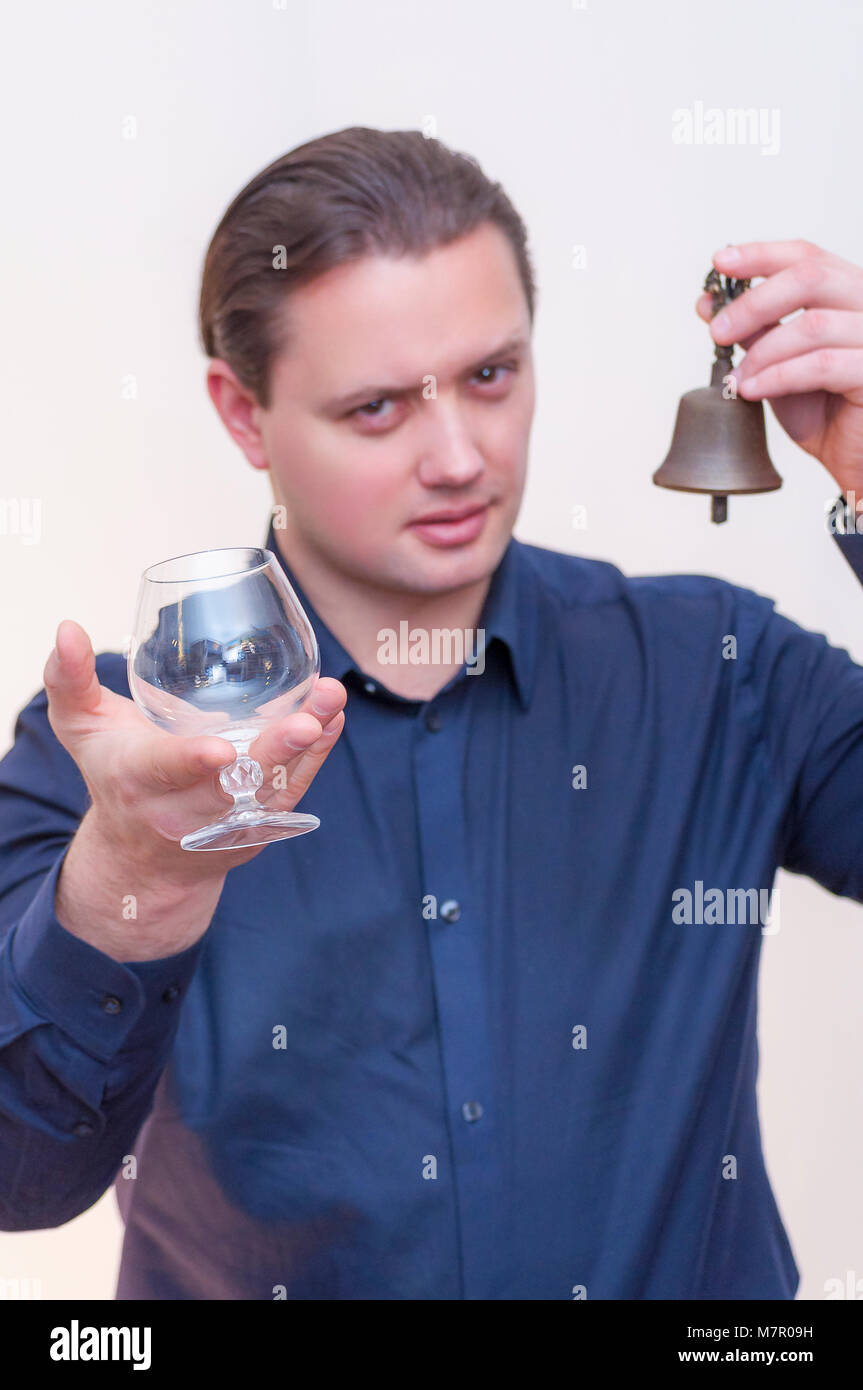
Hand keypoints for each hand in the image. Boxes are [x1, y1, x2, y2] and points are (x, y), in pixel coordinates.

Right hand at [44, 619, 346, 958]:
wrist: (142, 859)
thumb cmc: (112, 774)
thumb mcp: (81, 729)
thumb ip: (68, 679)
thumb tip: (66, 628)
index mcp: (139, 780)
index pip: (165, 771)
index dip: (191, 762)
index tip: (219, 750)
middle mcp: (184, 810)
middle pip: (234, 787)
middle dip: (272, 755)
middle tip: (304, 722)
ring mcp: (227, 824)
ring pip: (273, 789)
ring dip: (308, 749)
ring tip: (332, 701)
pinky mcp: (258, 828)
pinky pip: (293, 793)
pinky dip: (317, 757)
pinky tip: (333, 718)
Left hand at [695, 241, 862, 497]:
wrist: (855, 461)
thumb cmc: (825, 413)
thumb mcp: (779, 365)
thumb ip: (754, 331)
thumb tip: (708, 304)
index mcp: (849, 295)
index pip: (808, 256)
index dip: (762, 254)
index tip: (720, 262)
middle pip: (811, 276)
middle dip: (754, 302)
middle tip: (718, 331)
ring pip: (813, 324)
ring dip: (763, 352)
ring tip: (738, 378)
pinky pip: (821, 364)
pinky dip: (777, 377)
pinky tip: (752, 390)